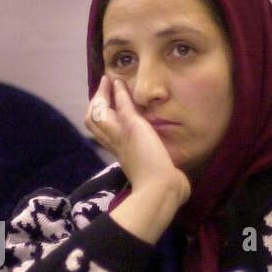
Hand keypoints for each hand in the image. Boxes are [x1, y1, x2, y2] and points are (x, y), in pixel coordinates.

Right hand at [85, 75, 190, 205]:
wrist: (160, 191)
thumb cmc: (162, 188)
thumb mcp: (156, 173)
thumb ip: (160, 169)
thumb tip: (178, 177)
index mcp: (121, 154)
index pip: (105, 133)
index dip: (103, 119)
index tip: (108, 108)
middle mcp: (116, 144)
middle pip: (93, 121)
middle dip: (95, 103)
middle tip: (103, 88)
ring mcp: (121, 136)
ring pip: (98, 112)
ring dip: (102, 94)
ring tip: (109, 80)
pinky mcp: (131, 128)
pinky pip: (120, 105)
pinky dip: (118, 92)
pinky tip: (118, 81)